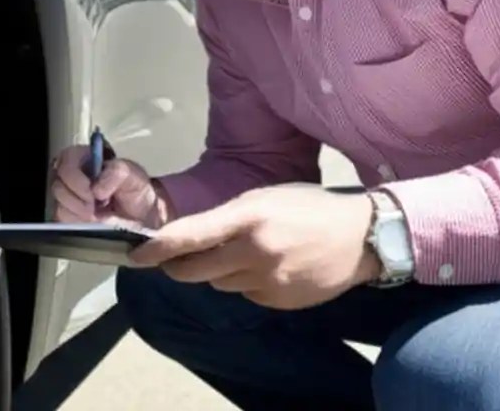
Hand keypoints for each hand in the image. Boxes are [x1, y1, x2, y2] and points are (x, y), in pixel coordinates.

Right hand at [50, 145, 173, 228]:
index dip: (75, 179)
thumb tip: (96, 189)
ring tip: (97, 212)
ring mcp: (66, 192)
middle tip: (96, 206)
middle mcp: (70, 172)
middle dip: (79, 200)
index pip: (66, 162)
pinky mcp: (66, 210)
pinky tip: (91, 218)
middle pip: (59, 185)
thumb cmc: (133, 187)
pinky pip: (61, 217)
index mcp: (83, 156)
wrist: (139, 211)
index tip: (91, 193)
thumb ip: (115, 173)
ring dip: (79, 211)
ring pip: (59, 203)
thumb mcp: (130, 173)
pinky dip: (77, 220)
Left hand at [128, 184, 380, 309]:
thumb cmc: (308, 208)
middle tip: (175, 259)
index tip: (135, 255)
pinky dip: (246, 284)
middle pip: (194, 271)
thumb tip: (186, 238)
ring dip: (218, 272)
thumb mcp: (264, 198)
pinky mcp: (280, 302)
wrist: (363, 237)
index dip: (157, 249)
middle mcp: (256, 252)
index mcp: (249, 217)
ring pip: (219, 284)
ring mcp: (269, 281)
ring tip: (245, 253)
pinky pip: (245, 296)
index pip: (190, 236)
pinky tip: (270, 268)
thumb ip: (226, 217)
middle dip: (179, 266)